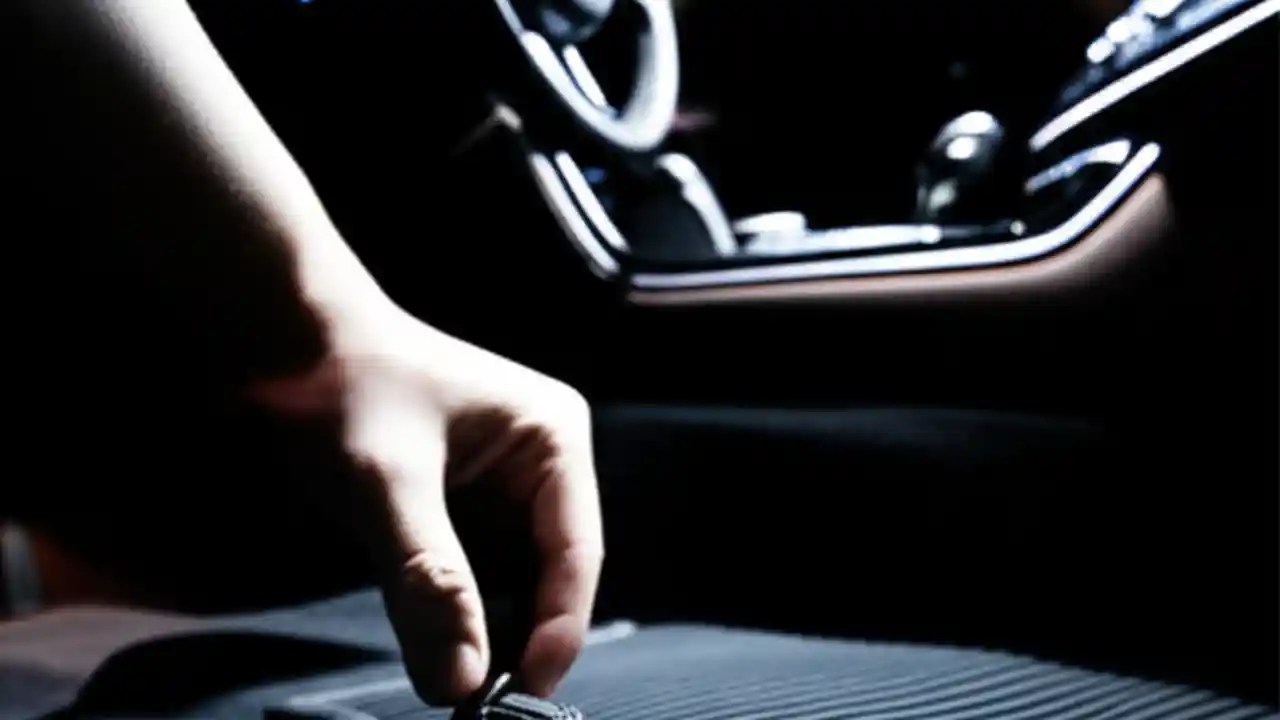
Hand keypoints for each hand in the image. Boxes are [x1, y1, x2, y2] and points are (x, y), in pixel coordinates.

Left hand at [251, 300, 602, 703]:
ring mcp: (503, 490)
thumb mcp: (385, 483)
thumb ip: (426, 578)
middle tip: (483, 704)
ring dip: (485, 635)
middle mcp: (542, 466)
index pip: (575, 551)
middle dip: (518, 638)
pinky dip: (455, 617)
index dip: (557, 627)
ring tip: (456, 686)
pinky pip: (472, 578)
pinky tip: (434, 651)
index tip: (522, 693)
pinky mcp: (462, 511)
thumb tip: (459, 683)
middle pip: (549, 576)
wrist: (284, 341)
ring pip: (511, 585)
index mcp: (553, 439)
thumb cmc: (344, 386)